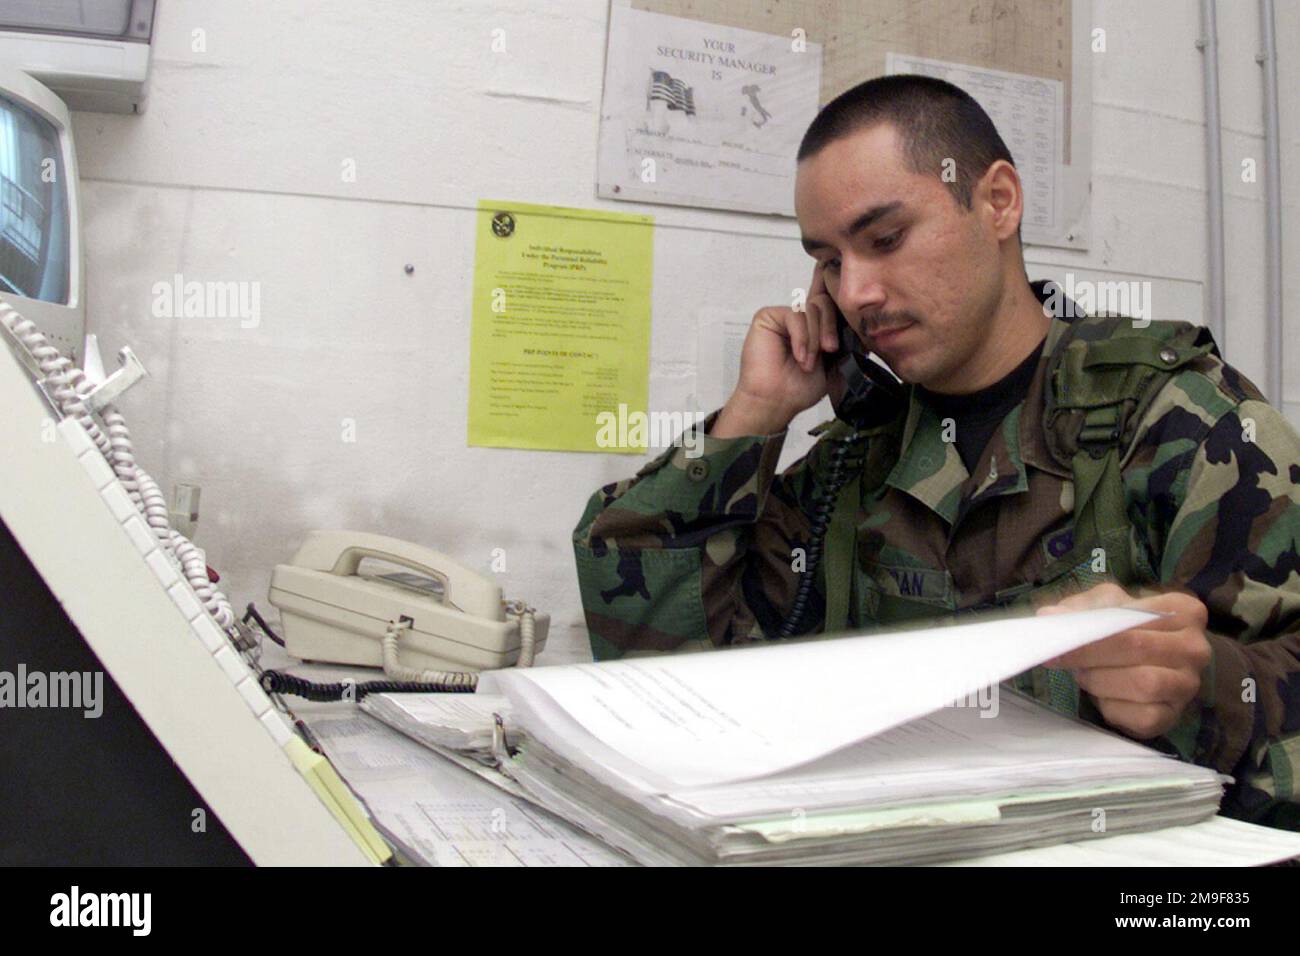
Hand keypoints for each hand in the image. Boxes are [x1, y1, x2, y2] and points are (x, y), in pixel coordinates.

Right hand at [713, 264, 840, 437]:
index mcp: (816, 326)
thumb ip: (846, 340)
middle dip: (831, 326)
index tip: (837, 264)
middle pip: (825, 303)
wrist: (777, 401)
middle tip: (831, 349)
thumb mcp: (835, 362)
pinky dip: (801, 337)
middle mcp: (801, 317)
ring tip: (810, 362)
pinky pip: (795, 315)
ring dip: (814, 338)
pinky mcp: (768, 316)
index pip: (827, 298)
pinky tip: (800, 356)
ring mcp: (785, 315)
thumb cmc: (801, 387)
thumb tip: (864, 323)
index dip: (833, 283)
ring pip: (812, 309)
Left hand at [1036, 582, 1211, 739]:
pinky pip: (1141, 716)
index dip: (1092, 626)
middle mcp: (1194, 648)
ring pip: (1142, 684)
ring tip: (1084, 675)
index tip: (1056, 633)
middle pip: (1136, 647)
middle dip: (1088, 653)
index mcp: (1184, 611)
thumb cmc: (1129, 630)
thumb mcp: (1108, 607)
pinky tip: (1104, 698)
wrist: (1153, 667)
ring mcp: (1187, 685)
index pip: (1134, 616)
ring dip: (1101, 681)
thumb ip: (1081, 608)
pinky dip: (1112, 708)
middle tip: (1055, 656)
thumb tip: (1049, 616)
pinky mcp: (1173, 717)